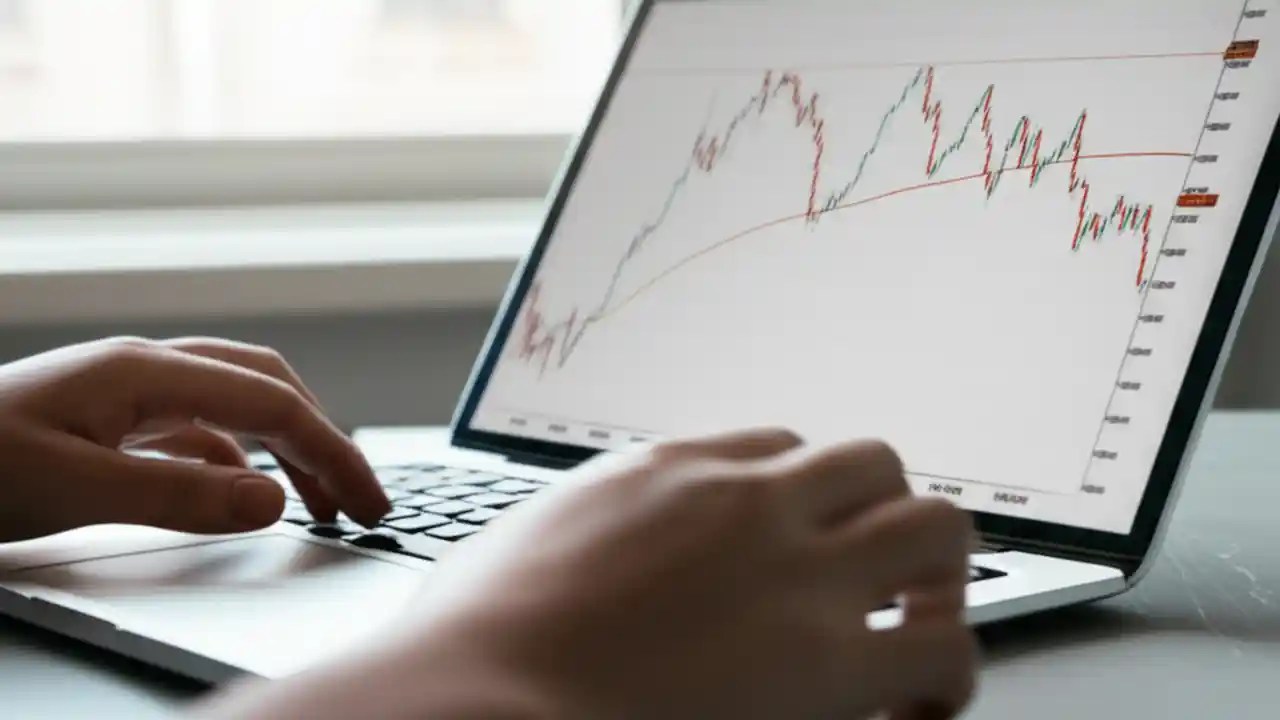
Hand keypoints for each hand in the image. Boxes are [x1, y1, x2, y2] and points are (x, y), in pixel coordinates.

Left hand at [0, 337, 387, 542]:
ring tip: (321, 499)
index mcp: (143, 372)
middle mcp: (145, 371)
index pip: (271, 406)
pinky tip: (245, 495)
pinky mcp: (110, 423)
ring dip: (288, 451)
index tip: (368, 500)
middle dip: (325, 441)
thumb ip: (179, 495)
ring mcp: (127, 394)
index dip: (332, 453)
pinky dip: (240, 463)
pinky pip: (200, 434)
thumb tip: (274, 500)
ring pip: (238, 410)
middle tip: (363, 497)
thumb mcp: (73, 490)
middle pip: (267, 390)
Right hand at [201, 429, 976, 719]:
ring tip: (923, 625)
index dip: (802, 497)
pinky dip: (945, 677)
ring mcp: (795, 573)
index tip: (799, 538)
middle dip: (888, 513)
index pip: (778, 448)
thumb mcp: (523, 541)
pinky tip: (915, 709)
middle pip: (874, 464)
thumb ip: (584, 527)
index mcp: (670, 470)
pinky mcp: (826, 661)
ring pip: (936, 529)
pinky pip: (941, 649)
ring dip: (939, 576)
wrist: (476, 700)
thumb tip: (580, 548)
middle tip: (884, 570)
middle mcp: (746, 502)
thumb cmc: (473, 642)